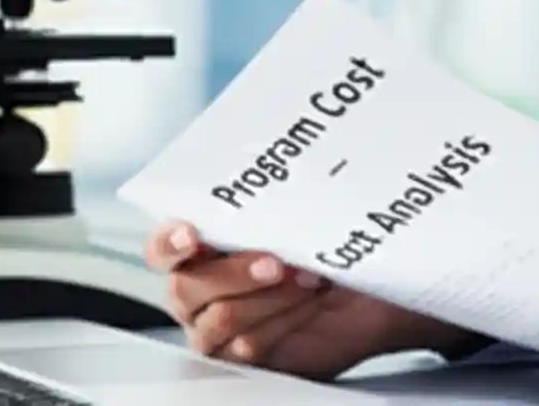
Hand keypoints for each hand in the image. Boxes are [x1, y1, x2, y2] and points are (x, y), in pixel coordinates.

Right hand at [145, 220, 478, 379]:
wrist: (375, 290)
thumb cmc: (331, 246)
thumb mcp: (304, 217)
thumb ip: (274, 209)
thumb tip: (269, 180)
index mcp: (204, 250)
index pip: (164, 248)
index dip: (170, 242)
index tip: (193, 234)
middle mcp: (204, 291)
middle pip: (187, 289)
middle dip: (233, 273)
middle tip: (276, 261)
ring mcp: (222, 329)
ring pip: (220, 321)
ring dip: (267, 298)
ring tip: (309, 278)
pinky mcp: (251, 358)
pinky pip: (249, 348)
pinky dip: (283, 321)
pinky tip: (310, 302)